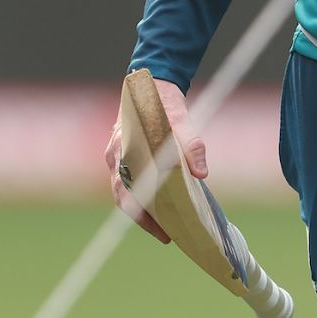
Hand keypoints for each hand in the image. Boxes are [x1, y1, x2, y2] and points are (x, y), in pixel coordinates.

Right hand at [104, 78, 208, 243]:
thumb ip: (191, 145)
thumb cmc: (162, 103)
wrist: (151, 83)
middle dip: (147, 219)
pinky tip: (163, 201)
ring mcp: (116, 158)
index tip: (163, 233)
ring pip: (126, 193)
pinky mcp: (123, 155)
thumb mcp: (180, 121)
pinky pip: (130, 182)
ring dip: (145, 209)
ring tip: (169, 224)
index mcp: (122, 153)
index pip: (127, 197)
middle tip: (170, 235)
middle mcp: (114, 159)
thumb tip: (201, 173)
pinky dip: (145, 195)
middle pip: (125, 200)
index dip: (144, 219)